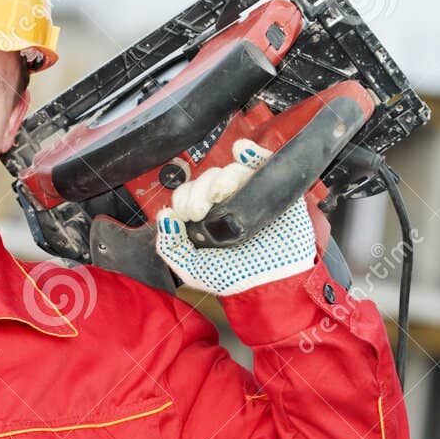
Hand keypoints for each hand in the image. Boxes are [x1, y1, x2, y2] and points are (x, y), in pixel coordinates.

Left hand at [156, 138, 316, 295]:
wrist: (271, 287)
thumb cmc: (235, 279)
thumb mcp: (193, 269)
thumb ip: (171, 246)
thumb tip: (164, 215)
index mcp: (206, 216)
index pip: (189, 192)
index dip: (184, 198)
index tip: (187, 215)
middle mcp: (227, 202)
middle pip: (208, 178)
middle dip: (199, 191)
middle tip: (200, 211)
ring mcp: (250, 194)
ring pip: (232, 171)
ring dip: (221, 178)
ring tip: (220, 195)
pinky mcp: (275, 191)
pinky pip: (263, 164)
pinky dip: (253, 153)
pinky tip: (243, 151)